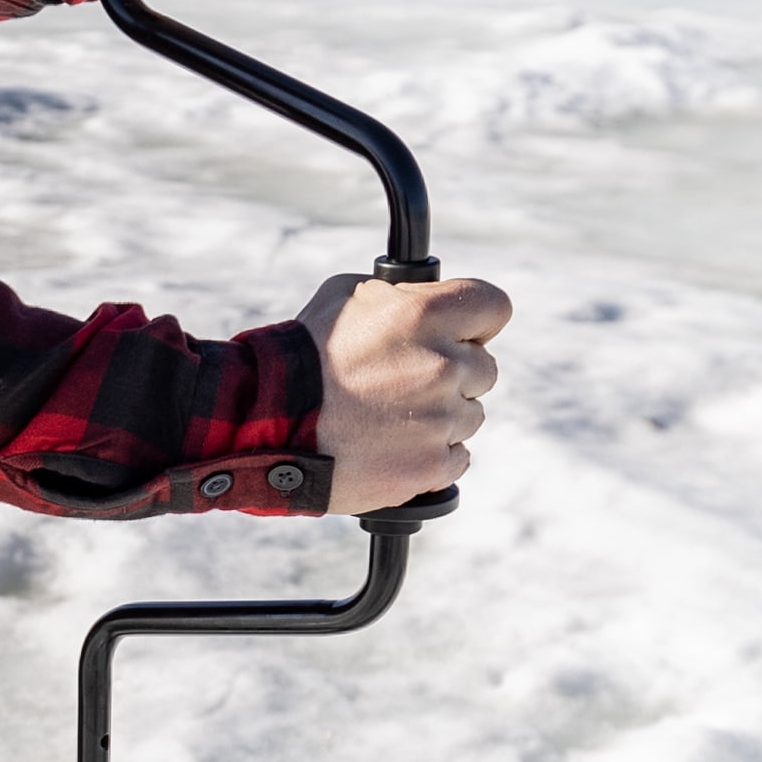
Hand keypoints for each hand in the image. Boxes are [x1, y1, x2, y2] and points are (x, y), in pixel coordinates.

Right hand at [300, 273, 512, 513]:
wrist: (267, 426)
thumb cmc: (302, 359)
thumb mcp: (345, 298)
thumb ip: (398, 295)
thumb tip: (424, 298)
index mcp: (424, 317)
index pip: (494, 307)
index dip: (478, 320)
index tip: (464, 332)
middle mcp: (442, 366)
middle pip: (484, 368)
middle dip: (453, 373)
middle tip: (405, 382)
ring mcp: (440, 420)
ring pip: (470, 415)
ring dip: (439, 415)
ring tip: (388, 418)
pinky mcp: (430, 466)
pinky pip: (456, 458)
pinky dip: (431, 455)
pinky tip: (393, 446)